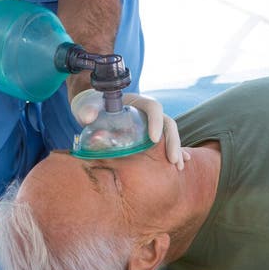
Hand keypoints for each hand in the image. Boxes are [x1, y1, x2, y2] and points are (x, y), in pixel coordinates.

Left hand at [70, 89, 190, 168]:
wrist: (92, 111)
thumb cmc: (91, 107)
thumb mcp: (87, 107)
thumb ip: (87, 110)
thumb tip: (87, 117)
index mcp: (136, 102)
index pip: (153, 107)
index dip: (156, 121)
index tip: (154, 139)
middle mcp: (146, 113)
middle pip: (167, 122)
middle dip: (172, 141)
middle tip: (172, 160)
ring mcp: (150, 124)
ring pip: (169, 134)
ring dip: (176, 149)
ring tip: (178, 167)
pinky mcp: (149, 136)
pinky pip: (165, 143)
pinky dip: (174, 151)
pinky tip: (180, 164)